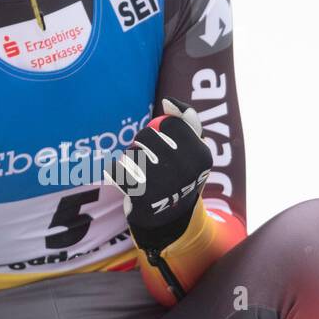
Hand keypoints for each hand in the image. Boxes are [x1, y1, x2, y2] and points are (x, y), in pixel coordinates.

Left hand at [104, 98, 211, 250]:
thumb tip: (167, 102)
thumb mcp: (194, 146)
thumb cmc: (181, 173)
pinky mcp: (141, 197)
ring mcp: (164, 184)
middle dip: (141, 143)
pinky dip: (116, 172)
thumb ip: (187, 119)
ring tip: (137, 170)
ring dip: (129, 158)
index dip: (160, 131)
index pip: (168, 124)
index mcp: (202, 156)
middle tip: (147, 158)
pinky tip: (124, 179)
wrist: (170, 216)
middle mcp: (186, 170)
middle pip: (146, 136)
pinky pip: (118, 169)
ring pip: (132, 152)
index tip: (162, 144)